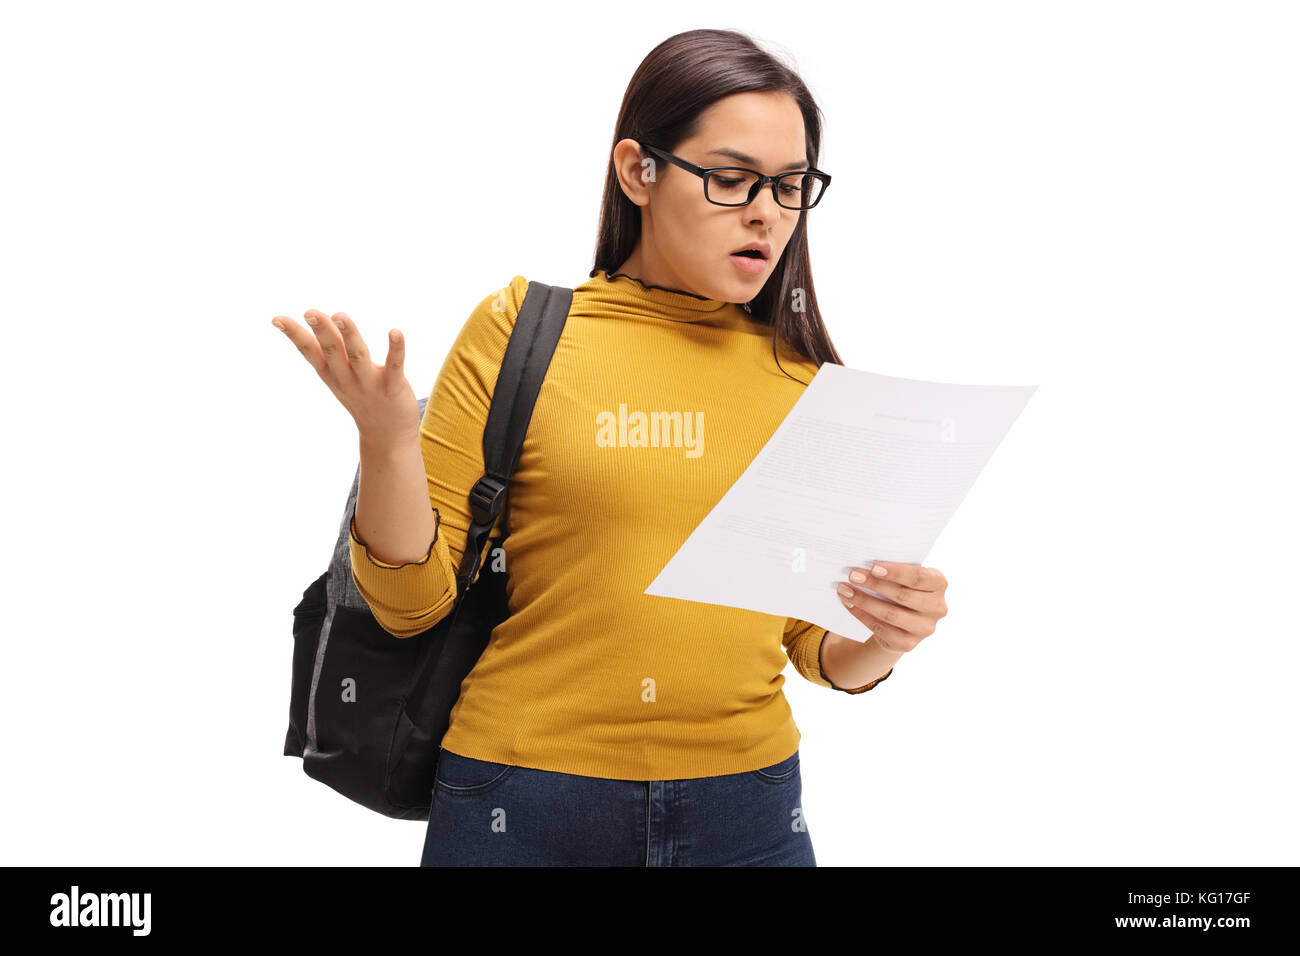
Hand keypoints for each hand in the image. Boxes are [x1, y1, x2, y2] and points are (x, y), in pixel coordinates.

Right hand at [271, 309, 420, 448]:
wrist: (387, 437)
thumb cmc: (362, 397)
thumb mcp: (340, 376)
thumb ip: (332, 348)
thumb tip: (323, 316)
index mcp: (331, 374)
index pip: (309, 351)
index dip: (294, 335)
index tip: (277, 319)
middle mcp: (347, 378)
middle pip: (332, 350)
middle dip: (322, 330)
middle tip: (311, 312)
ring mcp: (369, 384)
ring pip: (358, 355)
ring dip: (349, 334)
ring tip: (340, 315)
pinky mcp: (393, 387)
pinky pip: (394, 366)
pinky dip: (396, 348)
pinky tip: (395, 331)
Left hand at [835, 562, 948, 653]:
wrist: (900, 620)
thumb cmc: (901, 588)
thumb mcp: (904, 577)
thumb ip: (893, 571)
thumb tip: (863, 566)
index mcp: (939, 584)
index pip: (920, 577)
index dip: (897, 572)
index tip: (873, 567)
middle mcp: (937, 608)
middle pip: (903, 596)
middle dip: (875, 584)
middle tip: (852, 576)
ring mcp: (925, 628)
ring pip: (890, 614)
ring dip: (864, 601)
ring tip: (845, 590)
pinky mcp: (908, 644)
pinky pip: (881, 628)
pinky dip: (862, 615)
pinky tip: (849, 604)